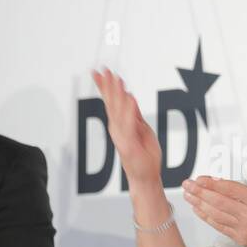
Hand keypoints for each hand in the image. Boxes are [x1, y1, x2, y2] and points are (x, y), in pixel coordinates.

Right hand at [93, 67, 162, 185]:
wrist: (145, 176)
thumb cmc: (144, 156)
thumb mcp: (141, 129)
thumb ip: (134, 114)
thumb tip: (130, 97)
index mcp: (120, 124)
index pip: (112, 101)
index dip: (106, 86)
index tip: (102, 71)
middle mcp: (117, 128)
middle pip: (111, 103)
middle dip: (108, 85)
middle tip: (104, 70)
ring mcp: (121, 136)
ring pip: (118, 111)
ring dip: (116, 94)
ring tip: (115, 79)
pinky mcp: (128, 144)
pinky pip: (128, 124)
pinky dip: (129, 111)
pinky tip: (129, 99)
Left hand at [182, 160, 246, 246]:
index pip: (230, 189)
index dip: (213, 183)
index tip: (200, 178)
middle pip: (218, 201)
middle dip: (199, 191)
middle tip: (186, 184)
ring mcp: (243, 228)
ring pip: (216, 214)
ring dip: (199, 204)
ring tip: (187, 195)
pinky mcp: (240, 238)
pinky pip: (219, 226)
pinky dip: (207, 218)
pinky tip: (198, 211)